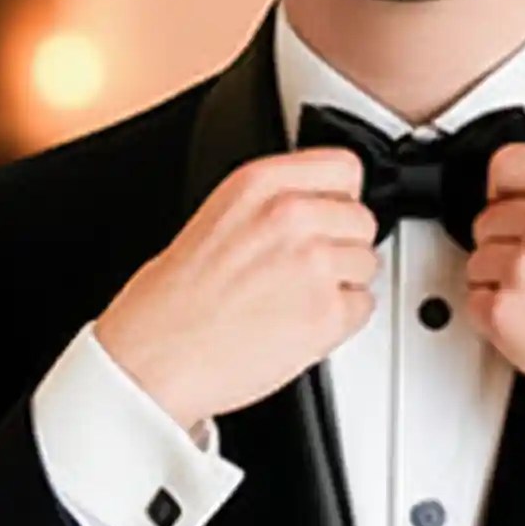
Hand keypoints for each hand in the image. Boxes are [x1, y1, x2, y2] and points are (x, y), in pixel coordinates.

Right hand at [95, 149, 377, 428]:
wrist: (157, 357)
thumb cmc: (174, 300)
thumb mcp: (218, 215)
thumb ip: (273, 201)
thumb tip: (318, 202)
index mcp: (261, 184)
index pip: (345, 168)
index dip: (340, 197)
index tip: (331, 212)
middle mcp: (292, 216)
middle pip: (362, 219)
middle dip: (342, 244)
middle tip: (307, 267)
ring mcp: (315, 264)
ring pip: (367, 264)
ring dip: (343, 283)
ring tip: (298, 297)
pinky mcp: (327, 313)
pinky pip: (363, 307)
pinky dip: (341, 319)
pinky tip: (302, 321)